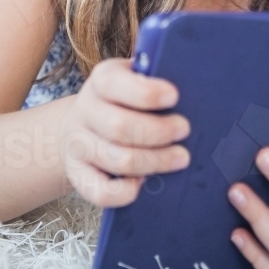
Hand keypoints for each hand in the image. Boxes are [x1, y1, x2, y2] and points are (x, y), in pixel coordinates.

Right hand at [59, 58, 190, 206]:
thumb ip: (154, 77)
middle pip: (119, 126)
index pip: (114, 84)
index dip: (146, 93)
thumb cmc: (124, 101)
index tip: (174, 97)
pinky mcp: (78, 175)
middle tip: (184, 130)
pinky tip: (144, 182)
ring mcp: (78, 145)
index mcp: (101, 80)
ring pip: (117, 160)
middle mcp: (85, 111)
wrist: (79, 125)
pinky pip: (101, 192)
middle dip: (158, 131)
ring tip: (180, 157)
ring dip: (155, 161)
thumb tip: (191, 81)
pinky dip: (126, 192)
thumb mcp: (134, 78)